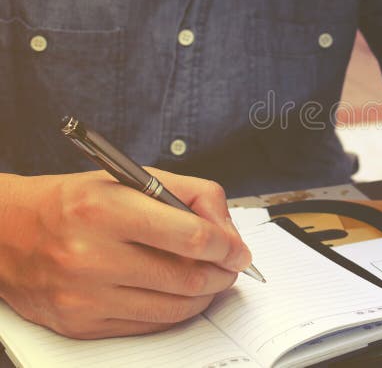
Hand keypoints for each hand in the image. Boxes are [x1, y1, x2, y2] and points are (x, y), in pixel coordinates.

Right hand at [0, 169, 251, 338]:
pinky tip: (178, 294)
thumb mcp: (133, 178)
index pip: (190, 237)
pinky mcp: (81, 323)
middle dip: (222, 273)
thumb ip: (191, 194)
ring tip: (210, 280)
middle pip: (187, 277)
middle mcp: (91, 255)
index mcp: (106, 209)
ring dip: (204, 296)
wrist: (8, 233)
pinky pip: (148, 325)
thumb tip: (228, 233)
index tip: (238, 250)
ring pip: (173, 308)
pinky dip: (173, 311)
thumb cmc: (75, 202)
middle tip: (230, 266)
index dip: (227, 246)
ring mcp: (85, 295)